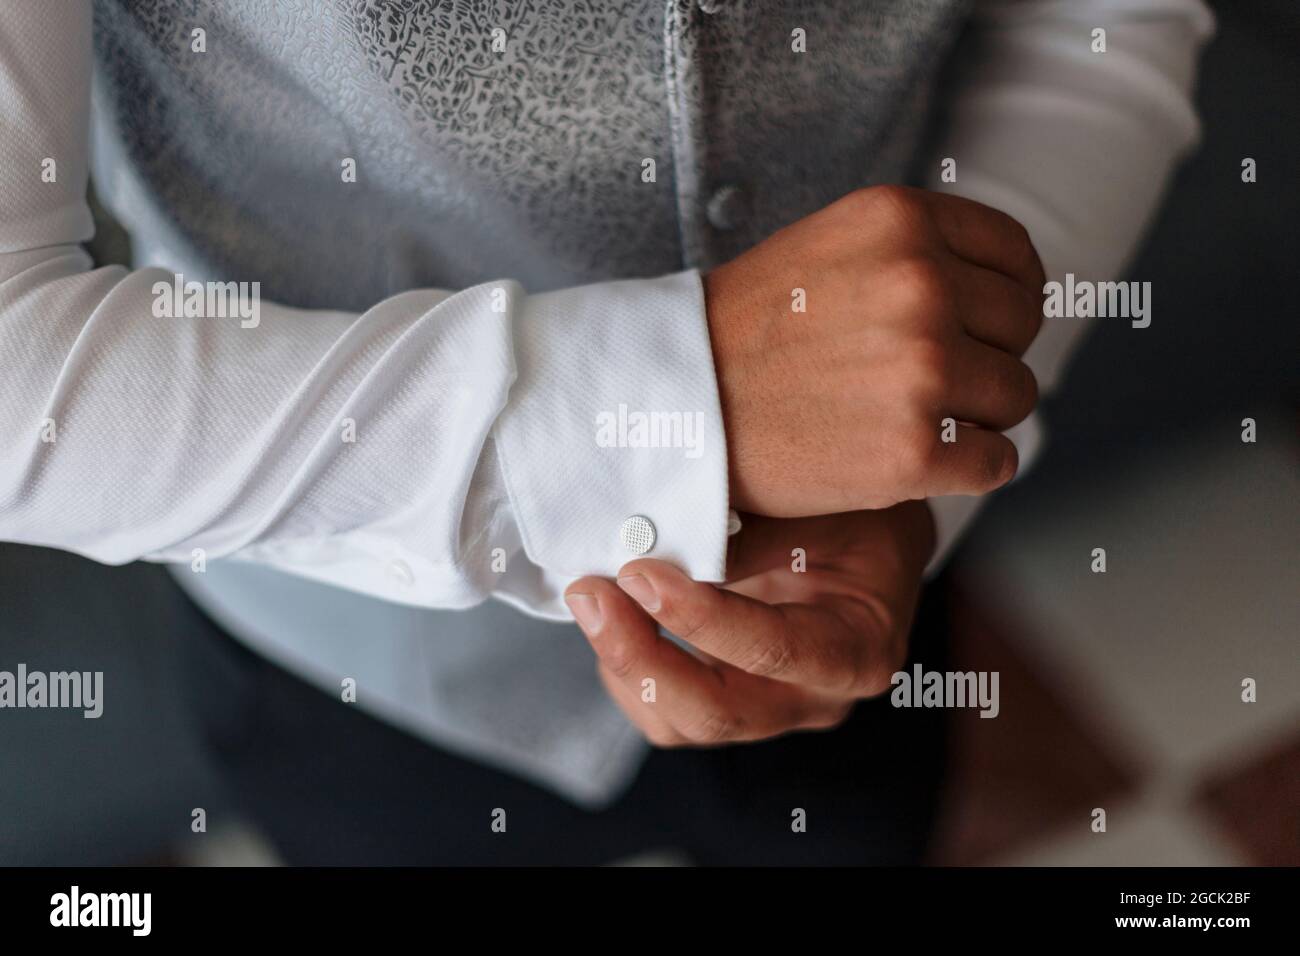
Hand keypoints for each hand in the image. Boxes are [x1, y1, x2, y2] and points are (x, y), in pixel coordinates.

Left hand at [563, 502, 934, 746]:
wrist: (873, 541)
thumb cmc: (856, 516)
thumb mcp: (825, 507)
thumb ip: (758, 531)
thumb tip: (666, 536)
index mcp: (857, 651)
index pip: (772, 649)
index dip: (699, 617)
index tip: (640, 573)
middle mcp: (816, 698)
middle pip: (718, 712)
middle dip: (642, 657)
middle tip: (591, 594)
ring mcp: (771, 710)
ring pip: (681, 724)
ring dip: (625, 664)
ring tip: (593, 596)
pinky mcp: (732, 705)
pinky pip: (666, 714)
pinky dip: (627, 672)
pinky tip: (613, 614)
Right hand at [705, 184, 1044, 516]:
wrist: (674, 408)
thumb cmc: (745, 334)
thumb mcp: (830, 247)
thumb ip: (915, 253)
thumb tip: (1009, 289)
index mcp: (902, 221)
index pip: (1017, 259)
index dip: (1005, 300)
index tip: (977, 330)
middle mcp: (921, 285)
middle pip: (1021, 330)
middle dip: (984, 359)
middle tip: (923, 383)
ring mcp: (921, 369)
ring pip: (1015, 398)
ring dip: (973, 416)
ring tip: (904, 419)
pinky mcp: (913, 450)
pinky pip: (996, 462)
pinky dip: (965, 470)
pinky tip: (913, 461)